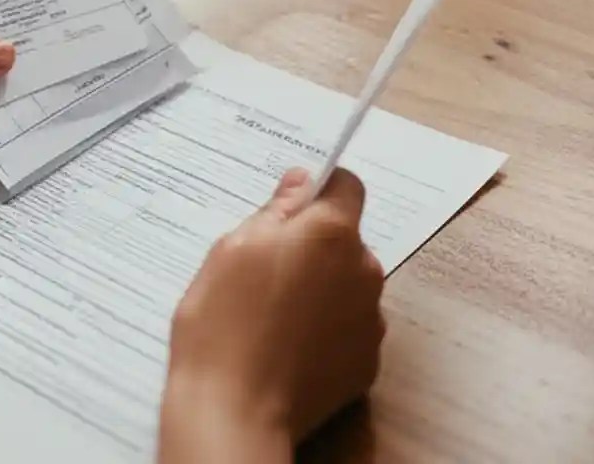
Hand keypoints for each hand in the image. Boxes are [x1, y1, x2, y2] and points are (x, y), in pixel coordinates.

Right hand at [158, 168, 385, 462]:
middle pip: (346, 241)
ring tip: (271, 317)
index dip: (318, 192)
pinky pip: (348, 330)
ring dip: (321, 290)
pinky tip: (287, 347)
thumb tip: (302, 183)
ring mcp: (371, 321)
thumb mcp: (232, 250)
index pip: (347, 186)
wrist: (235, 410)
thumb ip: (276, 211)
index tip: (290, 207)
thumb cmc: (222, 323)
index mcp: (331, 234)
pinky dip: (325, 331)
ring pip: (348, 286)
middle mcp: (364, 271)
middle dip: (313, 248)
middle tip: (263, 272)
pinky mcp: (367, 363)